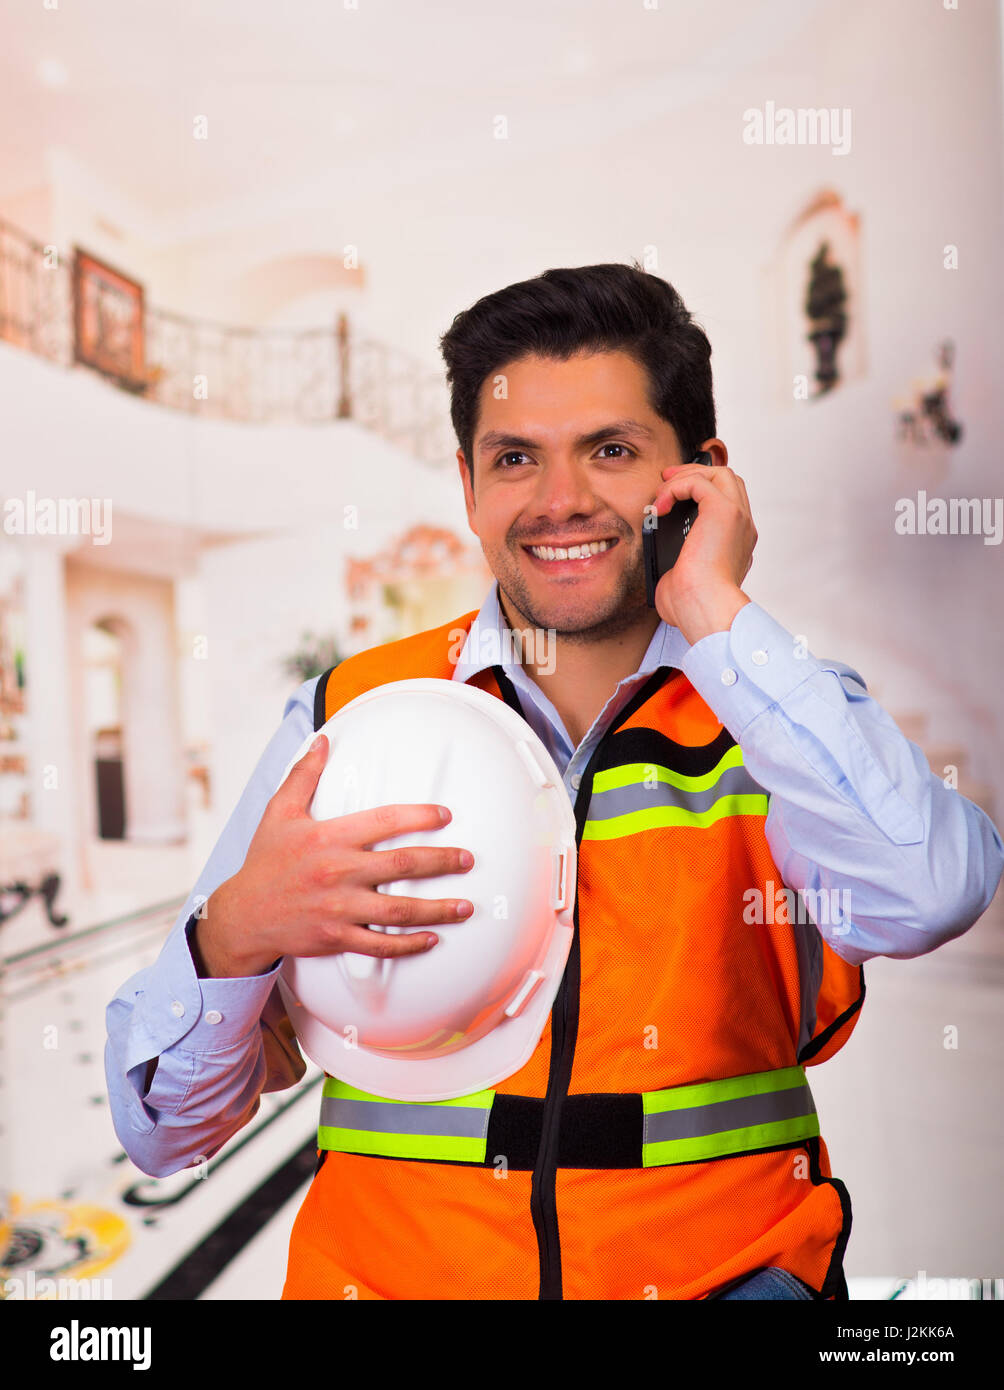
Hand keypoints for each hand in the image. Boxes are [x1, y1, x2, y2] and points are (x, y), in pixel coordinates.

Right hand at [193, 734, 474, 977]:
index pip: (385, 821)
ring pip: (399, 910)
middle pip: (403, 864)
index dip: (420, 816)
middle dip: (442, 862)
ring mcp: (339, 907)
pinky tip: (432, 939)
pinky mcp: (336, 937)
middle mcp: (338, 871)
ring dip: (438, 909)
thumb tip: (323, 740)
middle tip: (468, 860)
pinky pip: (380, 944)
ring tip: (466, 906)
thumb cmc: (265, 861)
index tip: (445, 816)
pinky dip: (409, 945)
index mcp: (329, 837)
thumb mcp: (280, 812)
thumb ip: (304, 775)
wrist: (243, 915)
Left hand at [648, 457, 755, 644]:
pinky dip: (676, 487)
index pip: (728, 502)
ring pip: (719, 474)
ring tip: (662, 491)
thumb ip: (678, 567)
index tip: (673, 497)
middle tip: (666, 482)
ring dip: (687, 476)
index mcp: (737, 543)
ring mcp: (737, 517)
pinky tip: (661, 505)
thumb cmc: (693, 605)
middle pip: (728, 480)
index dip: (702, 491)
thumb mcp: (684, 580)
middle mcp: (742, 528)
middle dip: (695, 474)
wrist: (703, 607)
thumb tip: (662, 570)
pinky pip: (699, 481)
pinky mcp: (723, 511)